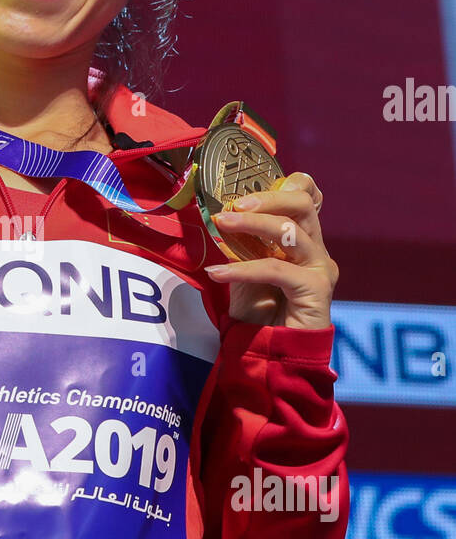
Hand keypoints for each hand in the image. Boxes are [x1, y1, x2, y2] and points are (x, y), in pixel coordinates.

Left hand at [204, 172, 338, 328]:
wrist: (273, 355)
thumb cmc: (260, 312)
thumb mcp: (245, 269)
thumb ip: (243, 243)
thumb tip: (220, 214)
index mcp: (303, 239)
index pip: (307, 195)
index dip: (284, 183)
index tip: (245, 188)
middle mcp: (316, 249)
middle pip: (302, 202)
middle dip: (265, 197)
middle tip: (232, 206)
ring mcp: (320, 268)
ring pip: (290, 230)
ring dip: (251, 225)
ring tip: (220, 225)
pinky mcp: (317, 289)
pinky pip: (276, 269)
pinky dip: (243, 269)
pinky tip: (219, 273)